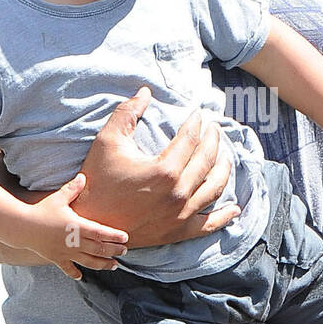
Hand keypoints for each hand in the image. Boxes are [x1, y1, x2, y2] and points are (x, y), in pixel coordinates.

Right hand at [16, 173, 128, 278]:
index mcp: (77, 226)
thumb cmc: (41, 210)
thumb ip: (72, 189)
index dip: (114, 236)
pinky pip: (68, 268)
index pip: (101, 233)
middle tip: (125, 251)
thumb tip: (83, 176)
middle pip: (99, 249)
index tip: (126, 238)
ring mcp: (66, 252)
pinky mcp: (56, 258)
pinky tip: (81, 277)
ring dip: (103, 264)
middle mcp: (74, 242)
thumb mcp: (58, 198)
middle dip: (114, 251)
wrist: (22, 226)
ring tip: (114, 265)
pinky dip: (75, 273)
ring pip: (89, 261)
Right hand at [75, 87, 241, 248]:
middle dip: (214, 140)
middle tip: (214, 129)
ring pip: (214, 189)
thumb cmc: (96, 181)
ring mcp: (180, 215)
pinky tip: (235, 208)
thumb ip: (127, 113)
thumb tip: (145, 91)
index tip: (197, 114)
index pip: (190, 140)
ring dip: (224, 169)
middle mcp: (178, 194)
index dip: (195, 123)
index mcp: (165, 170)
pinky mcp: (177, 233)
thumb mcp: (107, 141)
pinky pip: (208, 225)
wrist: (87, 222)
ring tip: (225, 156)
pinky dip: (224, 217)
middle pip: (207, 161)